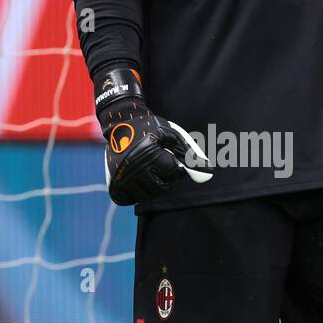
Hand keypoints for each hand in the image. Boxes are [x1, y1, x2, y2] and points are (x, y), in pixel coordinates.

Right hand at [94, 66, 211, 205]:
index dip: (177, 168)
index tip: (170, 160)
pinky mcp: (114, 184)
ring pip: (146, 195)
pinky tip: (137, 181)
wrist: (120, 122)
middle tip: (158, 166)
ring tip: (148, 171)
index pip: (174, 173)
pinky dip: (135, 194)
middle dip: (164, 179)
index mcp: (150, 154)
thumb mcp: (171, 134)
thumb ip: (189, 153)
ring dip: (151, 187)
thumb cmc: (149, 127)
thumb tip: (208, 170)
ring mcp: (122, 177)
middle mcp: (135, 167)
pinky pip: (129, 199)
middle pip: (161, 187)